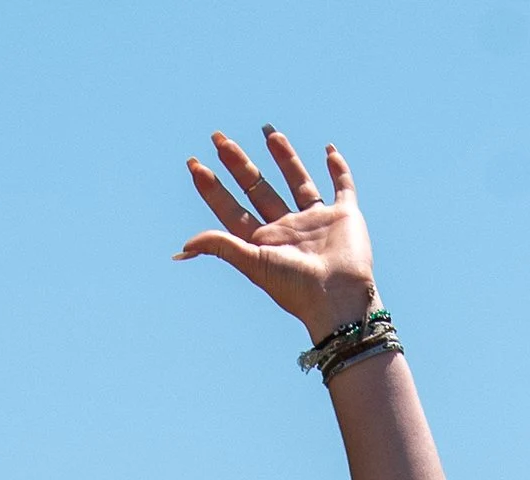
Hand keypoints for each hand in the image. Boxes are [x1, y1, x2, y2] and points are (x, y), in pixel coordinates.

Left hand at [177, 128, 376, 337]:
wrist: (339, 299)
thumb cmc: (297, 287)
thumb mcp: (254, 264)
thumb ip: (222, 247)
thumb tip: (184, 246)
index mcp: (265, 243)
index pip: (231, 210)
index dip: (212, 189)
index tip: (194, 164)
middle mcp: (289, 229)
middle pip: (258, 190)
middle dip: (238, 164)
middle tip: (218, 139)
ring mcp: (317, 222)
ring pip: (298, 182)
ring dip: (284, 158)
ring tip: (267, 132)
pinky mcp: (346, 217)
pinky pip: (343, 187)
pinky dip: (339, 169)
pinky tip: (329, 150)